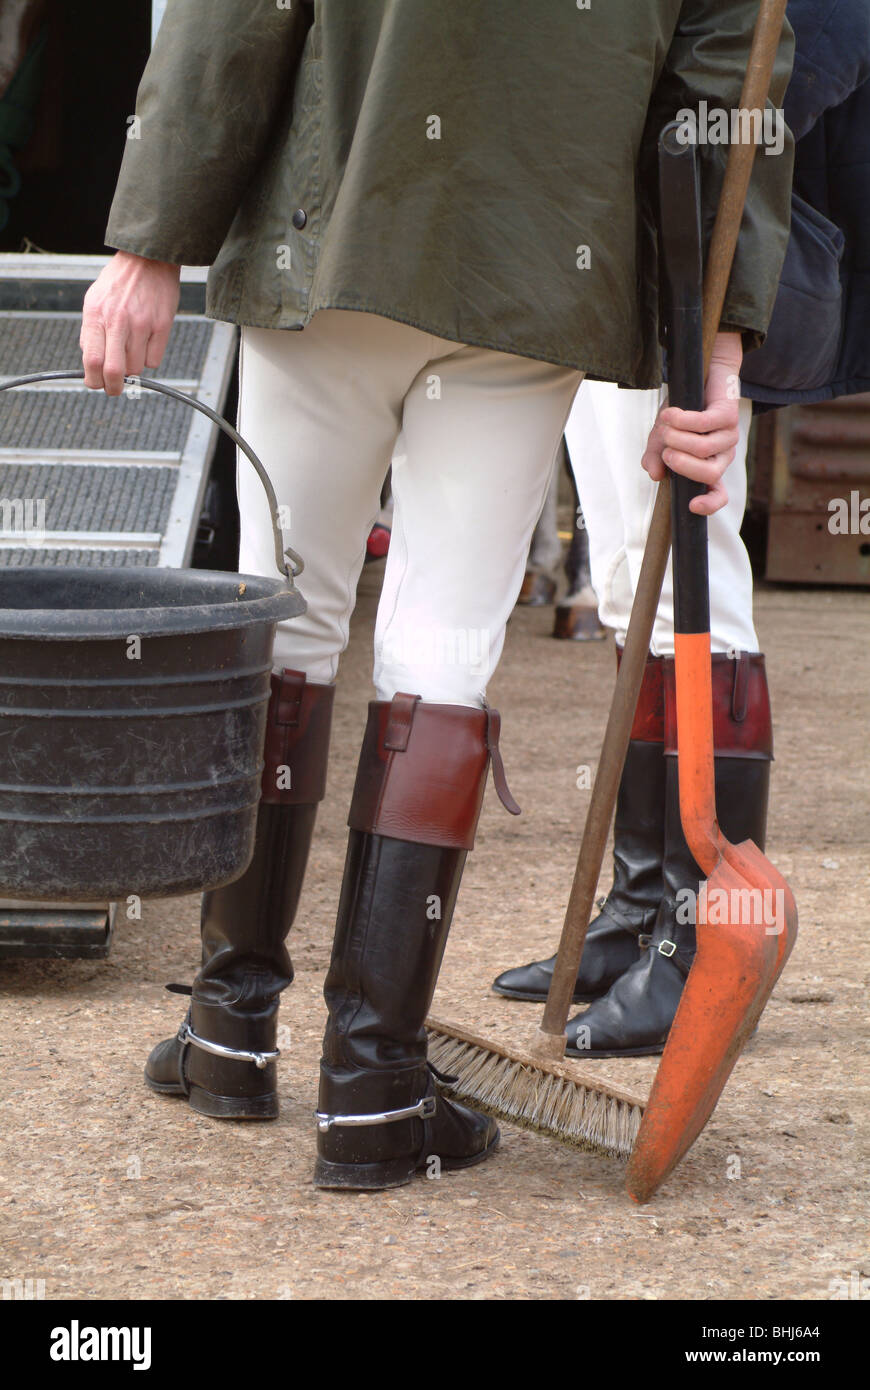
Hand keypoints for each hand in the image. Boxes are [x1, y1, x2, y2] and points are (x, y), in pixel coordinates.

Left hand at [80, 251, 181, 394]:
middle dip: (113, 387)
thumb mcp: (94, 300)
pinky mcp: (162, 326)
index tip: (96, 384)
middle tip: (114, 389)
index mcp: (97, 314)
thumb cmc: (119, 281)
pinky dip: (148, 359)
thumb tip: (90, 363)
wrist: (148, 259)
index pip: (92, 360)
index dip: (93, 380)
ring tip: (131, 350)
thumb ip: (90, 332)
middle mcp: (118, 320)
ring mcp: (142, 324)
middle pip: (115, 371)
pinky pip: (154, 361)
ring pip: (136, 368)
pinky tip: (146, 343)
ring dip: (132, 368)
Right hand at [641, 332, 742, 514]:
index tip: (691, 505)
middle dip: (681, 464)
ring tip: (665, 426)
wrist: (700, 375)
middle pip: (709, 474)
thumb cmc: (681, 412)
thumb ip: (655, 457)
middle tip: (666, 450)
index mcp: (707, 468)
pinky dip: (681, 420)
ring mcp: (728, 436)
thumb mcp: (662, 437)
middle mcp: (722, 456)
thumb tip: (655, 475)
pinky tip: (669, 413)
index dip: (709, 505)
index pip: (717, 495)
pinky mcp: (729, 415)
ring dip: (676, 438)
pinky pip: (704, 424)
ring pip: (703, 449)